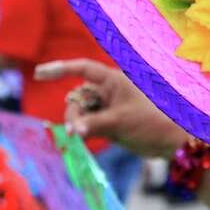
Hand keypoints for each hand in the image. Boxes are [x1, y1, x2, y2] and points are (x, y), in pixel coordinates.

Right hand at [34, 59, 189, 156]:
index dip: (59, 69)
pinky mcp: (109, 124)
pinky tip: (81, 140)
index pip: (82, 69)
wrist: (171, 141)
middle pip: (77, 98)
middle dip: (73, 113)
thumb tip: (71, 131)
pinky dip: (83, 131)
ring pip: (81, 113)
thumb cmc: (151, 122)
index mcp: (112, 80)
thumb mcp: (120, 121)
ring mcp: (108, 108)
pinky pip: (88, 125)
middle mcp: (108, 91)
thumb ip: (93, 125)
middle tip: (75, 132)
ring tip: (80, 137)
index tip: (38, 73)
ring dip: (77, 124)